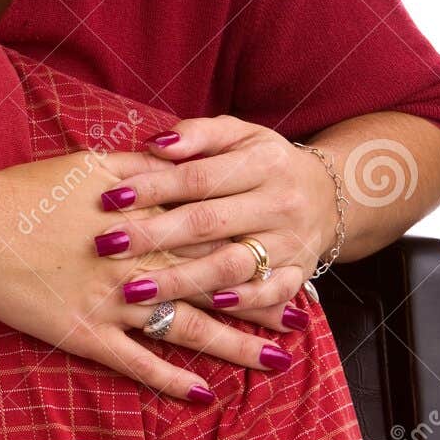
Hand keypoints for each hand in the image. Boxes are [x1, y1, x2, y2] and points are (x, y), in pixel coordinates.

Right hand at [0, 150, 311, 404]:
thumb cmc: (26, 192)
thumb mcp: (89, 164)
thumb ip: (143, 169)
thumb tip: (182, 162)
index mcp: (144, 217)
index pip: (213, 235)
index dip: (253, 249)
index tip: (287, 261)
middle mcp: (140, 261)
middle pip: (214, 284)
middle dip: (259, 302)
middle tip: (299, 319)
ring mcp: (115, 301)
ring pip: (188, 327)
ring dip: (233, 345)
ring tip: (273, 360)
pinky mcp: (87, 333)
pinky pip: (137, 362)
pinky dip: (170, 380)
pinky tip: (201, 395)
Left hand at [95, 114, 338, 320]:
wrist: (332, 194)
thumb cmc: (265, 162)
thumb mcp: (240, 134)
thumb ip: (198, 134)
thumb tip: (156, 145)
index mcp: (262, 163)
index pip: (198, 177)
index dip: (152, 187)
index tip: (110, 198)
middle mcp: (279, 203)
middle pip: (208, 223)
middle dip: (153, 236)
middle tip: (106, 246)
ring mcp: (290, 241)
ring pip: (232, 264)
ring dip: (182, 280)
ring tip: (135, 289)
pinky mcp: (299, 271)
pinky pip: (271, 292)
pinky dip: (242, 301)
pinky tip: (206, 304)